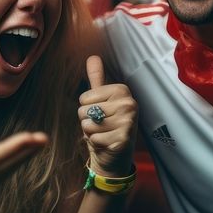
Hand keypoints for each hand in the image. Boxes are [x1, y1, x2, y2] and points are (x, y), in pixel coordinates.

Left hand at [78, 56, 136, 176]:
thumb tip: (93, 56)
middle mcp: (129, 104)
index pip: (84, 97)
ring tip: (104, 134)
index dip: (86, 108)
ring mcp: (128, 122)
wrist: (115, 156)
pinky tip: (107, 144)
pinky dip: (96, 144)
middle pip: (84, 111)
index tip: (101, 113)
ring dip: (91, 133)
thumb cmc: (106, 126)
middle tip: (102, 126)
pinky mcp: (123, 139)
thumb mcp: (101, 100)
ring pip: (88, 125)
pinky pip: (94, 138)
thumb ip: (97, 78)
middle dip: (88, 121)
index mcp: (122, 91)